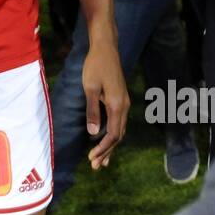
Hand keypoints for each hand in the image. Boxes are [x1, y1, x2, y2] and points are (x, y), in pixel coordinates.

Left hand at [82, 34, 128, 168]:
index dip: (103, 148)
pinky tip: (105, 140)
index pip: (113, 134)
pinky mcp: (120, 99)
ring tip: (102, 161)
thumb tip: (93, 133)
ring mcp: (123, 102)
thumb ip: (92, 111)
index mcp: (117, 105)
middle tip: (95, 166)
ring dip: (110, 146)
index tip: (92, 159)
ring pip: (120, 130)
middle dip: (107, 151)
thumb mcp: (90, 88)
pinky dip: (112, 135)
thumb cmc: (96, 66)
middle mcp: (124, 106)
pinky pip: (118, 122)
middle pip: (118, 136)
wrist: (106, 48)